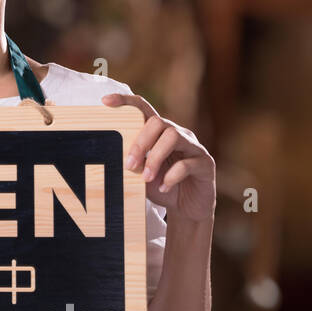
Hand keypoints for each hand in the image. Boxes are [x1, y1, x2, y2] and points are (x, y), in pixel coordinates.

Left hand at [102, 92, 215, 222]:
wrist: (187, 209)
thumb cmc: (160, 187)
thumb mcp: (139, 175)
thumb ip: (130, 163)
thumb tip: (109, 158)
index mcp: (160, 134)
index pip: (144, 109)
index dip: (126, 102)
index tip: (105, 101)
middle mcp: (179, 135)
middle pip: (159, 121)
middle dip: (140, 142)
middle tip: (129, 165)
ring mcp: (194, 147)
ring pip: (174, 136)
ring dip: (155, 158)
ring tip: (146, 178)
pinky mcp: (206, 163)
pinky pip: (187, 164)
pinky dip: (171, 177)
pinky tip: (164, 188)